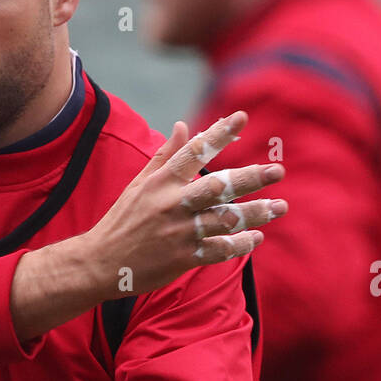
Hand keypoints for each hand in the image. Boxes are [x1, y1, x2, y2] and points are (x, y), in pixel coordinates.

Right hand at [85, 110, 286, 297]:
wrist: (100, 263)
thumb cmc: (121, 220)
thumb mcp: (139, 184)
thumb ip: (165, 156)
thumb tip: (183, 126)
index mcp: (161, 182)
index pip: (195, 152)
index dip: (219, 133)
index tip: (242, 117)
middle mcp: (173, 204)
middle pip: (220, 186)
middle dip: (252, 178)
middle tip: (278, 170)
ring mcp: (180, 232)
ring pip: (226, 219)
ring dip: (256, 213)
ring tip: (280, 207)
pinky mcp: (183, 258)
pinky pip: (219, 250)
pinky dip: (240, 244)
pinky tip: (256, 238)